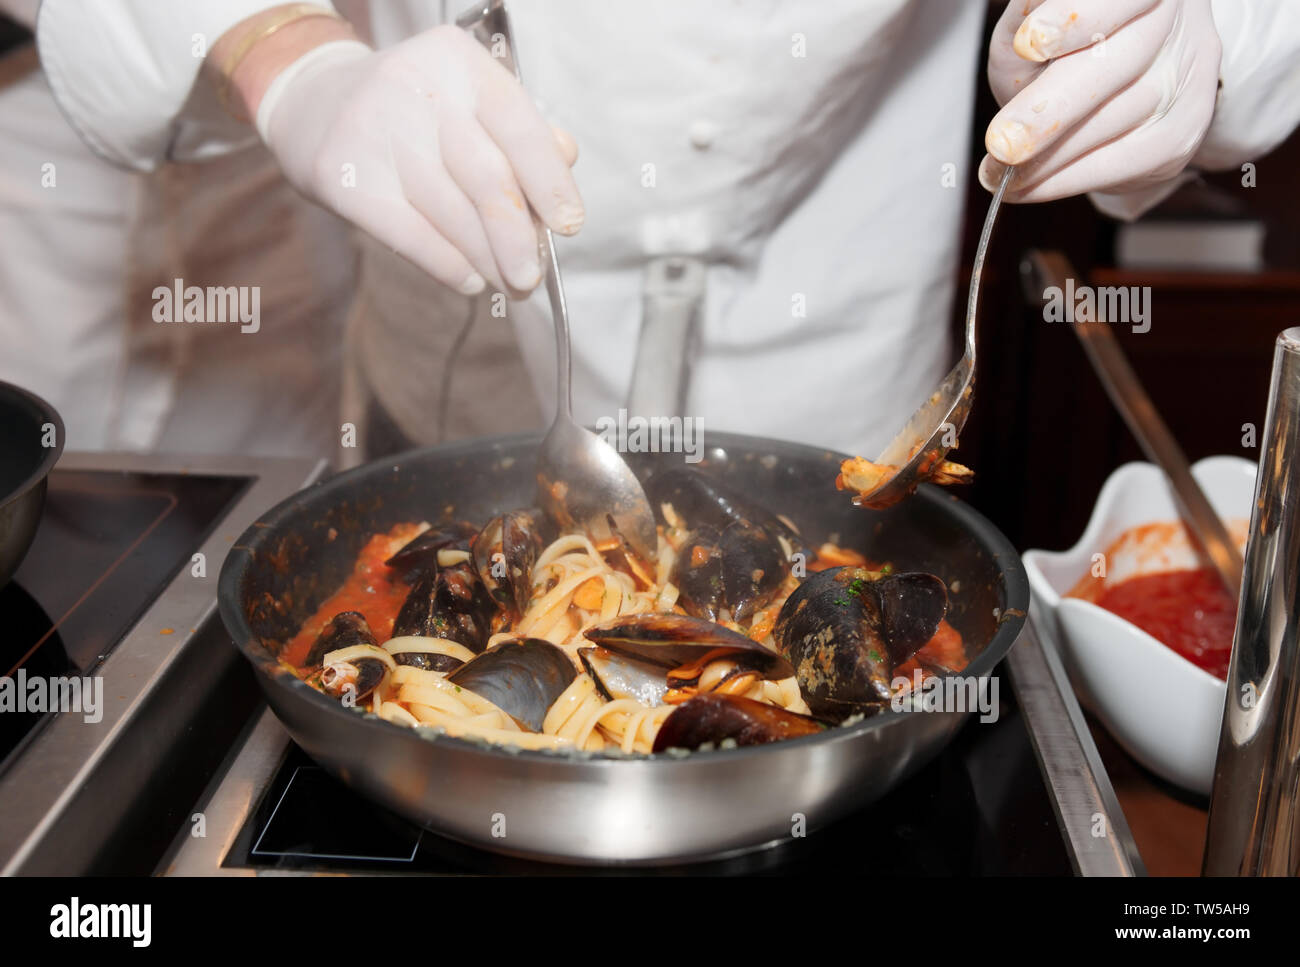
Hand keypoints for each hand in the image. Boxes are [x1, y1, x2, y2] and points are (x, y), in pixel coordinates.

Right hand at [245, 23, 581, 294]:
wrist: (310, 101)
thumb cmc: (411, 110)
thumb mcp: (466, 99)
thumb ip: (520, 129)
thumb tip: (567, 159)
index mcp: (458, 62)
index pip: (519, 128)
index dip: (550, 183)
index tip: (569, 226)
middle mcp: (417, 89)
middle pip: (486, 179)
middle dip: (517, 239)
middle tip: (532, 277)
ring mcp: (374, 132)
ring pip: (451, 214)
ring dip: (487, 260)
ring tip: (507, 283)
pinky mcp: (342, 176)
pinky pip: (410, 235)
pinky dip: (447, 266)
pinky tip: (468, 280)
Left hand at [981, 0, 1221, 207]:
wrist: (1114, 81)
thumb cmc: (1065, 42)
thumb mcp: (1033, 17)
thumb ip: (1027, 15)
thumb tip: (1023, 30)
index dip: (1076, 18)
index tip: (1027, 44)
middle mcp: (1175, 18)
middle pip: (1122, 62)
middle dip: (1054, 109)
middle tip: (1002, 143)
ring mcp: (1188, 73)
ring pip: (1121, 117)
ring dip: (1050, 155)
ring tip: (997, 171)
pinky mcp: (1184, 127)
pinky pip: (1126, 160)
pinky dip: (1067, 178)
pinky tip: (1027, 187)